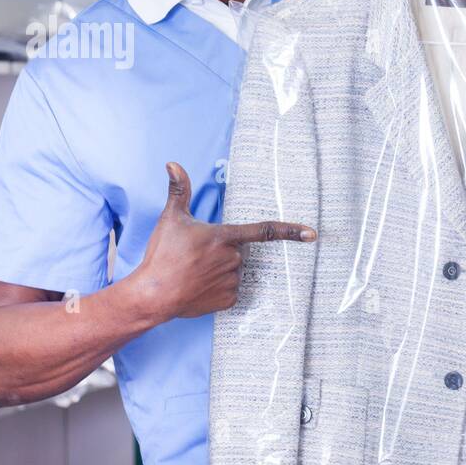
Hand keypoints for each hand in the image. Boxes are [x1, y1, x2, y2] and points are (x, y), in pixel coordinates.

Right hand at [129, 162, 315, 320]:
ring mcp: (233, 280)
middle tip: (196, 257)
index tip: (311, 233)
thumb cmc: (162, 255)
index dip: (290, 231)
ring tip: (194, 273)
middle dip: (222, 253)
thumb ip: (179, 191)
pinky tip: (199, 287)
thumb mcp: (171, 219)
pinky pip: (230, 290)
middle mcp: (234, 258)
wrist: (153, 294)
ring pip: (234, 271)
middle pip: (238, 252)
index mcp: (225, 237)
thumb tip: (173, 164)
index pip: (264, 231)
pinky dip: (218, 288)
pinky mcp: (230, 299)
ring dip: (220, 271)